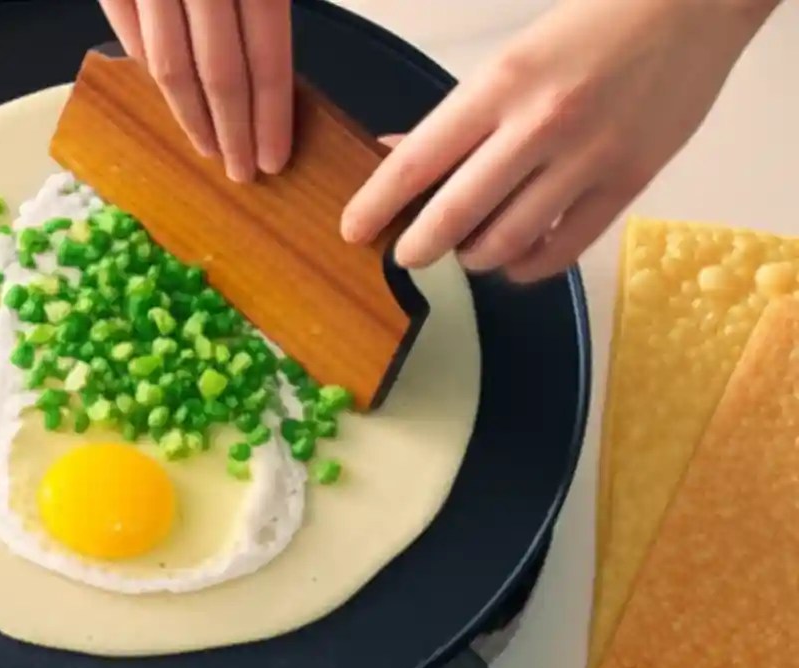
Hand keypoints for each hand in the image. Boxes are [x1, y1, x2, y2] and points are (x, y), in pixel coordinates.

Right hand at [98, 0, 293, 181]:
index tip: (273, 159)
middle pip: (220, 75)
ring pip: (169, 65)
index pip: (266, 61)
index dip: (272, 117)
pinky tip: (164, 89)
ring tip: (206, 146)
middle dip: (233, 133)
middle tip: (241, 171)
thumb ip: (263, 2)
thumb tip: (265, 67)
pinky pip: (127, 30)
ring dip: (189, 116)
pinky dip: (145, 63)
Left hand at [341, 0, 779, 282]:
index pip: (417, 161)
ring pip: (507, 241)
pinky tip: (514, 260)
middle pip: (455, 214)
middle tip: (408, 255)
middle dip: (419, 246)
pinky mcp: (628, 183)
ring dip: (473, 257)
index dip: (377, 204)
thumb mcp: (509, 61)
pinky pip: (562, 250)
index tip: (354, 231)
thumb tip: (394, 152)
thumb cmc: (590, 30)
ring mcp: (587, 158)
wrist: (688, 9)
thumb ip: (456, 116)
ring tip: (467, 249)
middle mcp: (539, 125)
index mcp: (498, 86)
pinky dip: (527, 266)